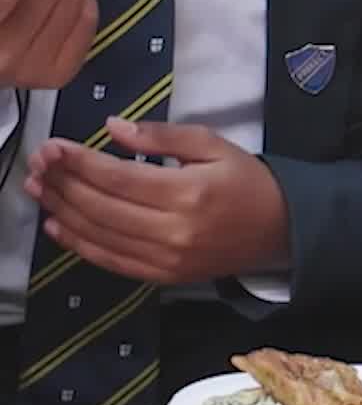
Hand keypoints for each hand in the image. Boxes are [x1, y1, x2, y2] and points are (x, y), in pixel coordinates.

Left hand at [24, 119, 290, 283]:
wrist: (280, 231)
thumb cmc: (246, 181)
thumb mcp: (212, 144)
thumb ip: (161, 135)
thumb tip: (111, 127)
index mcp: (187, 192)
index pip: (119, 178)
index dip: (80, 162)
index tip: (53, 146)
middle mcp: (173, 231)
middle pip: (102, 208)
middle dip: (64, 184)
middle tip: (38, 163)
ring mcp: (167, 259)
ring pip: (101, 236)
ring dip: (63, 212)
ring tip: (36, 189)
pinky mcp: (163, 277)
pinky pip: (113, 262)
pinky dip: (80, 245)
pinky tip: (57, 226)